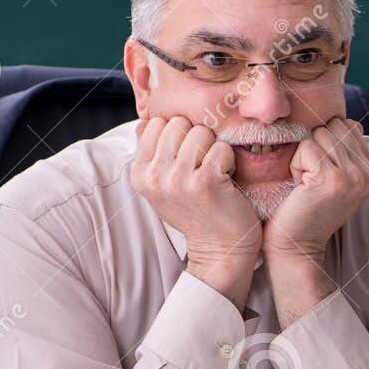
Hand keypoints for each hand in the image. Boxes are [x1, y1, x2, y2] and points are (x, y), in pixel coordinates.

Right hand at [130, 116, 260, 304]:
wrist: (219, 248)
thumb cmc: (195, 211)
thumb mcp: (162, 184)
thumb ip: (152, 152)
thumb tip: (146, 120)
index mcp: (139, 173)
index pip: (158, 123)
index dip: (179, 135)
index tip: (186, 159)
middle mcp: (154, 176)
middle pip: (180, 123)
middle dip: (197, 139)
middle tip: (202, 165)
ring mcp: (177, 179)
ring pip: (201, 132)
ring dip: (214, 149)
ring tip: (213, 172)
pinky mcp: (204, 182)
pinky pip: (221, 148)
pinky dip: (229, 161)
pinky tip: (225, 181)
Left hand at [262, 117, 368, 263]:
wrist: (297, 245)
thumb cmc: (308, 208)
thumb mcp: (335, 176)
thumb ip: (344, 149)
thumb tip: (343, 119)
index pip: (348, 126)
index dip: (326, 144)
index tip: (322, 173)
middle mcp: (368, 173)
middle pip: (334, 127)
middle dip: (315, 147)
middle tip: (312, 178)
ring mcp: (353, 176)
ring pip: (319, 135)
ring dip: (304, 156)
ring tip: (306, 183)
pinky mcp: (332, 178)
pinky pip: (306, 148)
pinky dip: (296, 165)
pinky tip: (300, 187)